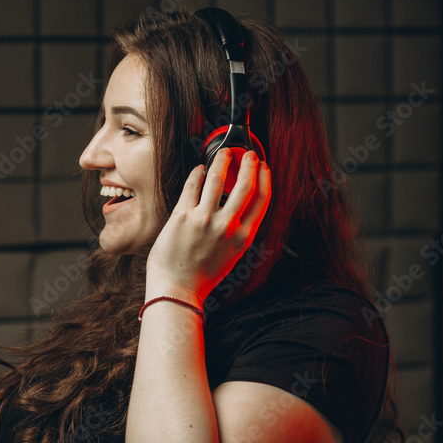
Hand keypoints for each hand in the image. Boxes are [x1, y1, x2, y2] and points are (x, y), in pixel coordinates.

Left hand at [145, 148, 271, 305]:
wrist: (177, 290)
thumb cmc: (201, 277)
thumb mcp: (231, 256)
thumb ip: (236, 233)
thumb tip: (236, 211)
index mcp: (243, 237)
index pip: (262, 200)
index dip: (265, 178)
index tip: (264, 167)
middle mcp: (226, 226)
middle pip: (244, 185)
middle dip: (248, 164)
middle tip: (247, 154)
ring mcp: (203, 219)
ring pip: (217, 179)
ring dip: (222, 161)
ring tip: (223, 153)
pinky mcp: (182, 216)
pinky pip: (192, 186)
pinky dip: (197, 174)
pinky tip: (199, 170)